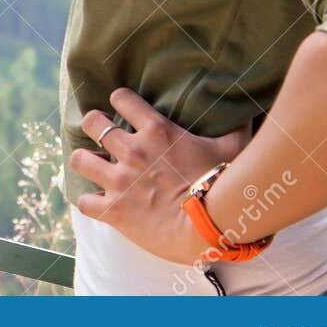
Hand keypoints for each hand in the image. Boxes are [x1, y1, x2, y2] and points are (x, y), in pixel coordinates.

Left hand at [69, 87, 255, 264]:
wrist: (211, 227)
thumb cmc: (224, 184)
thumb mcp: (233, 147)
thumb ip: (235, 125)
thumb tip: (246, 110)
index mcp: (157, 131)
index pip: (122, 98)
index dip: (120, 101)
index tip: (122, 107)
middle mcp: (132, 151)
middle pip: (92, 123)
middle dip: (94, 125)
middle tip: (101, 135)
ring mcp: (119, 181)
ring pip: (80, 158)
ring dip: (85, 160)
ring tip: (94, 165)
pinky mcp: (114, 210)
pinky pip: (85, 201)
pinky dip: (89, 201)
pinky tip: (98, 202)